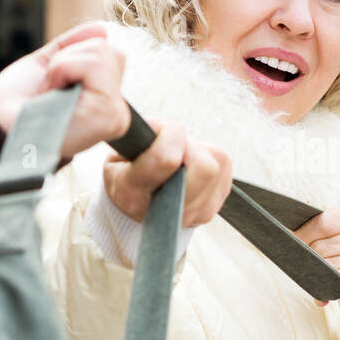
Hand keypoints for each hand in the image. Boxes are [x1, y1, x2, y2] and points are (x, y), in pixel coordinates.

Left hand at [0, 22, 131, 160]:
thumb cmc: (18, 101)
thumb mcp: (49, 64)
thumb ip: (75, 45)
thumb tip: (101, 27)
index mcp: (106, 102)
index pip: (110, 52)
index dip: (74, 56)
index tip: (53, 84)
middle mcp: (117, 112)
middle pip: (107, 49)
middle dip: (67, 59)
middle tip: (49, 90)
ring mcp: (114, 117)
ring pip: (101, 53)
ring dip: (62, 67)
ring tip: (50, 94)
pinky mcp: (107, 119)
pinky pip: (92, 64)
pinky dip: (62, 70)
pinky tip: (52, 96)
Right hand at [102, 121, 232, 226]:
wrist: (135, 209)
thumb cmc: (125, 177)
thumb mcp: (116, 157)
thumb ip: (137, 139)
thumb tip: (163, 127)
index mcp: (133, 194)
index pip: (165, 159)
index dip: (167, 135)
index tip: (158, 133)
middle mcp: (166, 210)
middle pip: (205, 167)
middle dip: (191, 146)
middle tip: (174, 146)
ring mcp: (194, 213)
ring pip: (217, 162)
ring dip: (200, 151)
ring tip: (180, 158)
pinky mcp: (212, 207)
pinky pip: (224, 167)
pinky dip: (209, 159)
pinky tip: (190, 168)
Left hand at [293, 207, 339, 311]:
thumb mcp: (339, 240)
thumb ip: (320, 235)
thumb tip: (290, 237)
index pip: (324, 223)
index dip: (303, 234)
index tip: (291, 243)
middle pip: (324, 245)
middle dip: (308, 257)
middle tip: (302, 267)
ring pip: (330, 265)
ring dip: (318, 274)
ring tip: (316, 278)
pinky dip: (329, 287)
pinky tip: (325, 292)